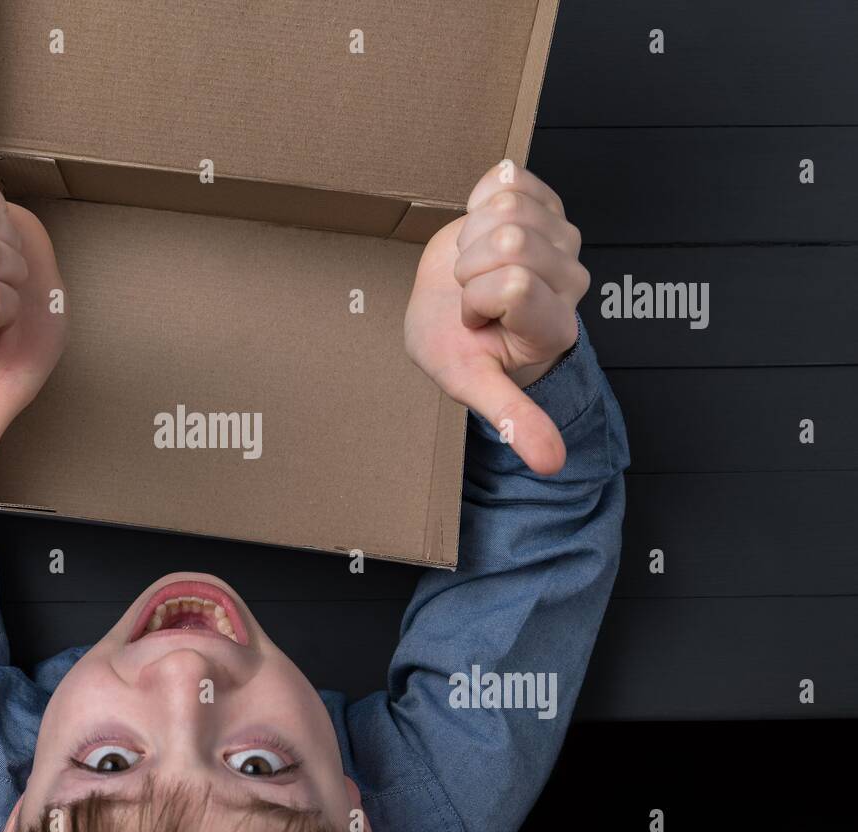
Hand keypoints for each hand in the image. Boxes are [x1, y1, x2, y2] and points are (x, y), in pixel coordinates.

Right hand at [404, 163, 587, 474]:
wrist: (447, 308)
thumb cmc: (457, 346)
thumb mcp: (472, 384)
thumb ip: (512, 418)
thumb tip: (552, 466)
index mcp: (556, 326)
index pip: (516, 284)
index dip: (477, 298)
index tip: (474, 320)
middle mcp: (572, 280)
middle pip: (510, 239)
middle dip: (470, 265)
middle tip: (471, 292)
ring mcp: (563, 236)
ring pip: (510, 205)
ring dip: (472, 234)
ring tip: (474, 265)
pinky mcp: (547, 200)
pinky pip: (508, 178)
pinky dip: (479, 200)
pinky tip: (481, 229)